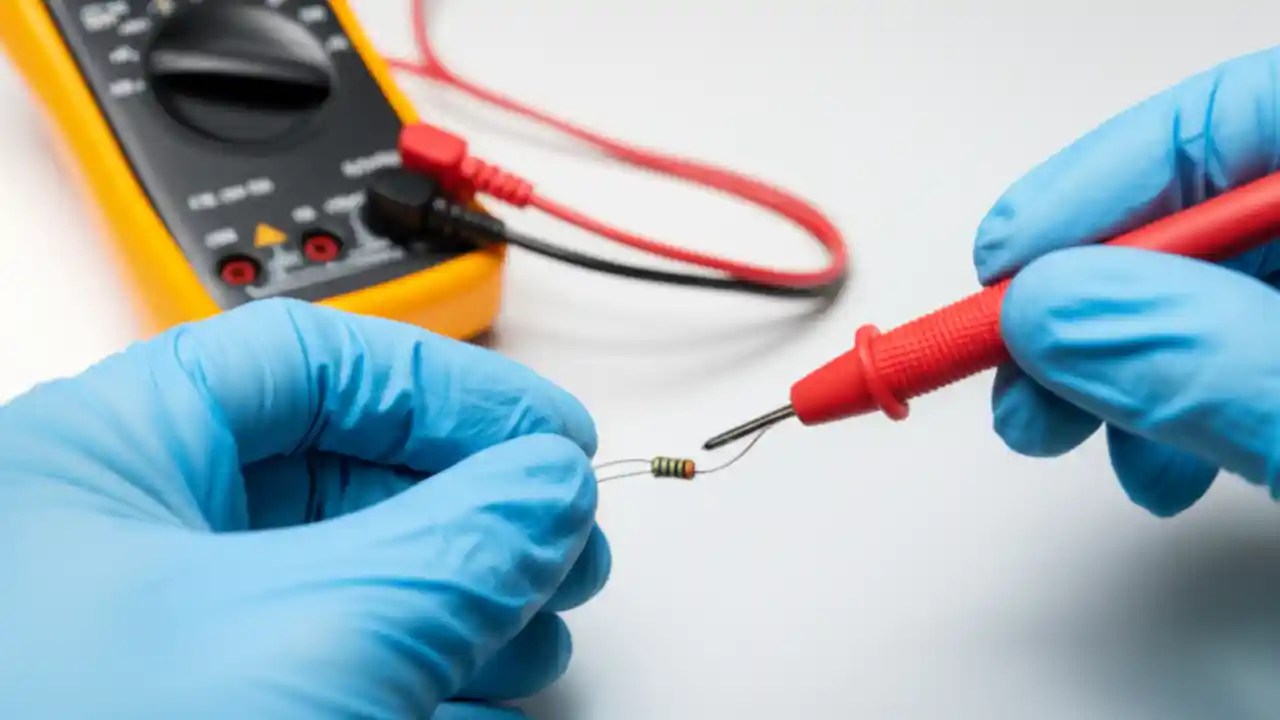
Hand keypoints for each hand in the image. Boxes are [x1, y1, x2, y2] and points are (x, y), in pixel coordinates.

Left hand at [0, 299, 610, 718]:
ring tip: (538, 629)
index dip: (451, 390)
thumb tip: (549, 487)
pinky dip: (413, 672)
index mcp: (107, 457)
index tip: (550, 438)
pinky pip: (323, 662)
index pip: (310, 365)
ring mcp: (155, 636)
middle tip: (558, 538)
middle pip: (337, 470)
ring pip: (340, 574)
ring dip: (457, 596)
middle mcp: (121, 534)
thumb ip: (455, 546)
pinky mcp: (192, 708)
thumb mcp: (313, 638)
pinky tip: (482, 701)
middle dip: (469, 507)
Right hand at [974, 47, 1279, 515]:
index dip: (1095, 184)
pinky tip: (1158, 465)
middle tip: (1014, 375)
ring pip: (1202, 294)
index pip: (1225, 120)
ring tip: (1067, 436)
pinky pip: (1232, 355)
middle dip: (1083, 300)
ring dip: (1108, 367)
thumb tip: (1055, 312)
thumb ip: (1201, 357)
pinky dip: (1170, 407)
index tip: (1002, 268)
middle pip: (1197, 214)